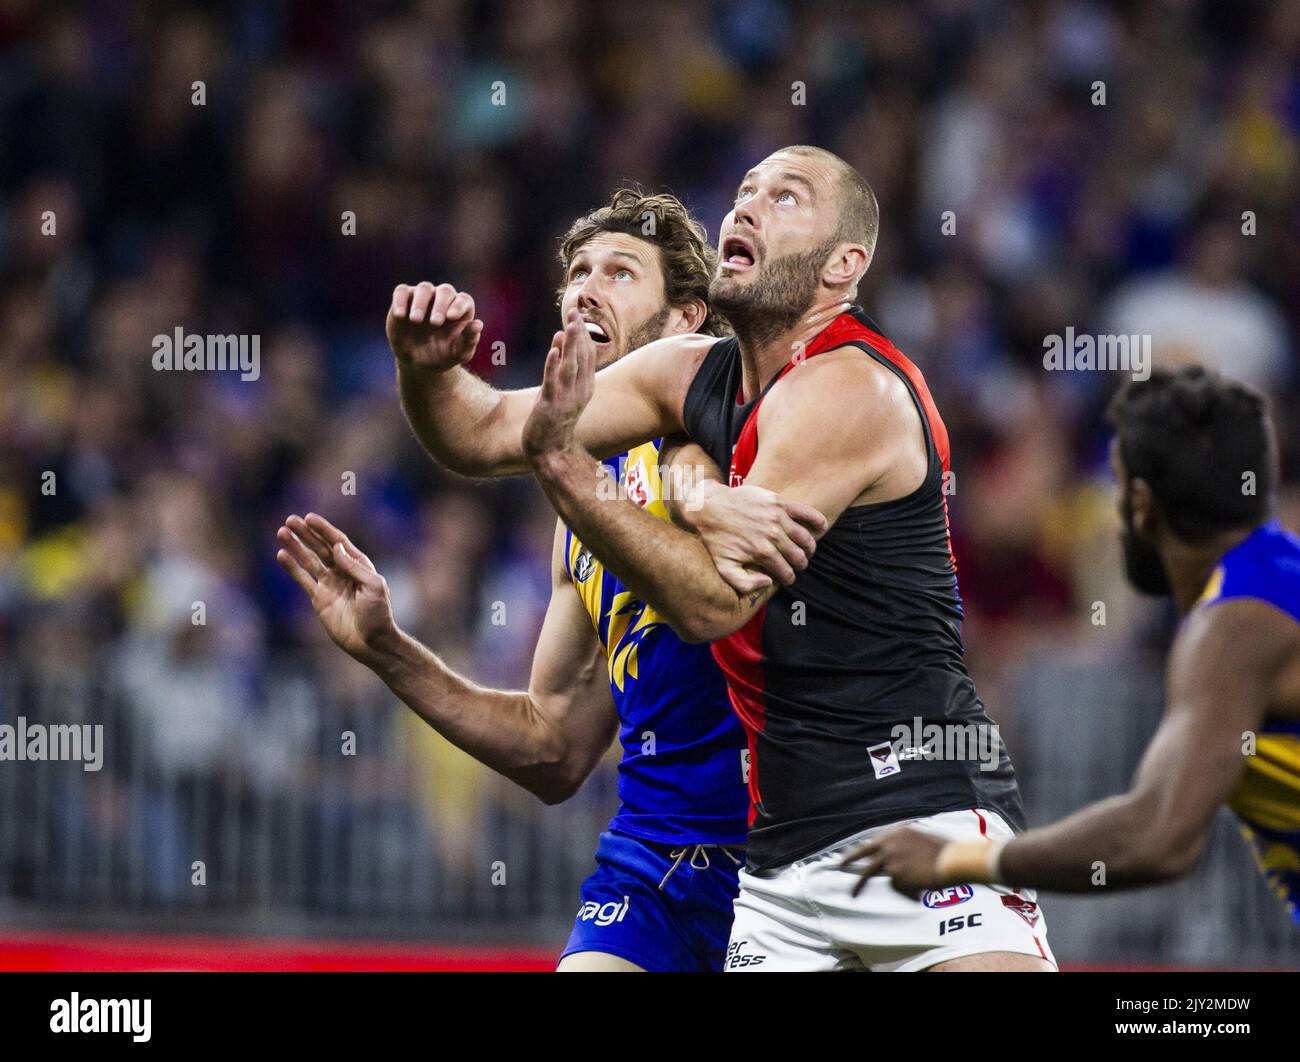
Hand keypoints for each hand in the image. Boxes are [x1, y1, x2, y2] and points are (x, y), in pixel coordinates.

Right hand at [276, 513, 397, 665]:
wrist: (371, 642)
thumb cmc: (378, 614)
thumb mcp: (374, 586)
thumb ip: (355, 566)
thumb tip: (337, 547)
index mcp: (359, 565)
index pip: (338, 542)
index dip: (324, 530)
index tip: (309, 518)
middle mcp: (342, 572)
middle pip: (321, 548)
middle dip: (306, 534)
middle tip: (290, 520)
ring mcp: (330, 584)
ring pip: (309, 560)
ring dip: (296, 547)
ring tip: (281, 532)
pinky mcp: (319, 598)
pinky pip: (303, 579)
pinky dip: (292, 568)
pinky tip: (282, 555)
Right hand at [387, 282, 483, 371]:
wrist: (419, 362)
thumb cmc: (443, 355)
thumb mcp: (458, 353)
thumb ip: (469, 340)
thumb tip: (478, 324)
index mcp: (461, 309)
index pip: (464, 300)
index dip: (459, 306)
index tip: (451, 318)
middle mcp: (443, 299)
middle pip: (445, 291)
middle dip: (440, 305)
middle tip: (435, 323)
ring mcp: (424, 297)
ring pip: (424, 288)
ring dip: (420, 303)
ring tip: (416, 321)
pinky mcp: (404, 299)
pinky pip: (402, 292)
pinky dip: (400, 300)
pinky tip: (400, 315)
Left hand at [522, 309, 596, 465]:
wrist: (551, 451)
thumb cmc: (555, 419)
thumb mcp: (564, 390)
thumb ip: (563, 365)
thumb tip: (561, 338)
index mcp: (585, 386)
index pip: (588, 354)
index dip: (583, 334)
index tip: (577, 314)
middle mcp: (580, 391)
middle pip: (582, 357)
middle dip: (579, 334)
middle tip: (574, 312)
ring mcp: (567, 399)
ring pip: (570, 367)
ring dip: (570, 345)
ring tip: (569, 325)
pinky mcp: (551, 406)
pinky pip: (553, 383)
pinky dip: (553, 365)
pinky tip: (553, 350)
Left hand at [685, 479, 827, 593]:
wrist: (708, 507)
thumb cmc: (715, 539)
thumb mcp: (723, 568)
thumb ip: (744, 584)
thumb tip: (768, 583)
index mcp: (762, 552)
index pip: (787, 572)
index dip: (789, 578)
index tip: (788, 578)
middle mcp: (773, 535)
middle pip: (799, 556)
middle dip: (800, 564)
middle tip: (798, 564)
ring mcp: (777, 517)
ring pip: (805, 538)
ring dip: (809, 548)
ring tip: (806, 551)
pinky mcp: (778, 502)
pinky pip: (805, 512)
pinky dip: (817, 520)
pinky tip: (821, 527)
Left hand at [838, 827, 946, 899]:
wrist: (954, 860)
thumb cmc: (946, 852)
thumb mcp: (923, 839)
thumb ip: (907, 845)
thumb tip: (896, 857)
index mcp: (897, 832)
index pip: (874, 840)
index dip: (862, 849)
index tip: (852, 854)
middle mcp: (890, 843)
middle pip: (864, 852)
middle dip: (849, 859)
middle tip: (838, 866)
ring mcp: (892, 858)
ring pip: (873, 873)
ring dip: (859, 885)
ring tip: (852, 895)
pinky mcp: (896, 874)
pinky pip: (898, 887)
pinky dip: (907, 892)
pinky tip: (919, 891)